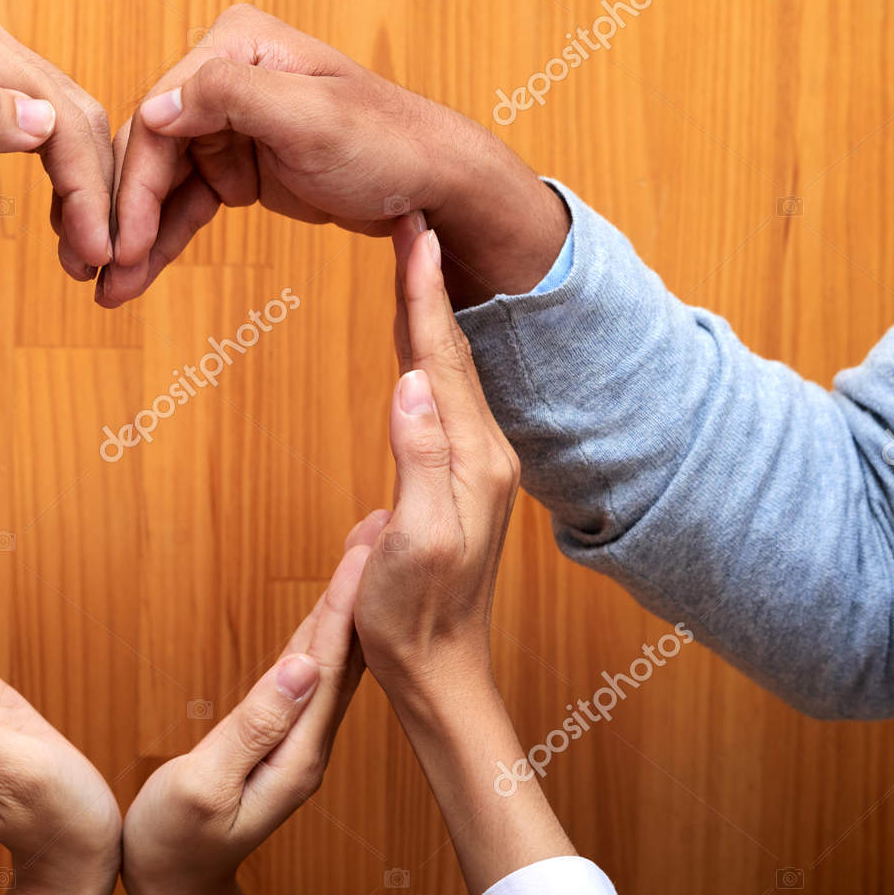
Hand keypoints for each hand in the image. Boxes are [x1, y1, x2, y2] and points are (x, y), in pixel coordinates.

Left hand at [0, 0, 113, 278]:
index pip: (56, 108)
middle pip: (73, 113)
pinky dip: (61, 181)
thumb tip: (42, 119)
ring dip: (86, 189)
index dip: (87, 181)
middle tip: (97, 258)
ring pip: (65, 127)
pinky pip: (40, 137)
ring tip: (84, 252)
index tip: (96, 245)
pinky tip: (63, 223)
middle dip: (96, 188)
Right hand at [98, 4, 568, 308]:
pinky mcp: (236, 164)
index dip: (134, 185)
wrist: (432, 186)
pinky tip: (137, 276)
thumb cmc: (387, 144)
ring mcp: (226, 122)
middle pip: (151, 151)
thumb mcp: (312, 118)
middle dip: (125, 217)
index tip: (120, 243)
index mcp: (235, 46)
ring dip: (136, 239)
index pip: (160, 117)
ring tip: (110, 291)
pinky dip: (163, 240)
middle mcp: (222, 76)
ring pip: (161, 184)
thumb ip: (231, 99)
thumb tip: (153, 110)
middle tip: (98, 275)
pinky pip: (186, 204)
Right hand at [120, 542, 369, 894]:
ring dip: (345, 605)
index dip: (345, 604)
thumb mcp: (205, 786)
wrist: (175, 892)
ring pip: (329, 660)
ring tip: (362, 550)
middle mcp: (308, 743)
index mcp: (295, 752)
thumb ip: (252, 726)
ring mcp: (297, 743)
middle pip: (343, 654)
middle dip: (360, 589)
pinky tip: (325, 609)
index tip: (364, 550)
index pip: (329, 664)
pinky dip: (319, 632)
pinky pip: (307, 674)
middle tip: (378, 527)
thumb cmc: (173, 843)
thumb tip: (298, 665)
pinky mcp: (279, 741)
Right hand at [353, 218, 519, 709]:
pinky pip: (438, 400)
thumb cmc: (413, 618)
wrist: (437, 672)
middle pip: (451, 352)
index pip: (441, 359)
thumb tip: (411, 384)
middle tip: (413, 222)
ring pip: (447, 371)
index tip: (414, 234)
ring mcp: (471, 468)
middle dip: (429, 286)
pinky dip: (423, 356)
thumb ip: (419, 461)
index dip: (423, 295)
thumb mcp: (414, 542)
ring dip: (428, 315)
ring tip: (413, 265)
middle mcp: (482, 454)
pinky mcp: (453, 482)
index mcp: (472, 460)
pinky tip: (413, 348)